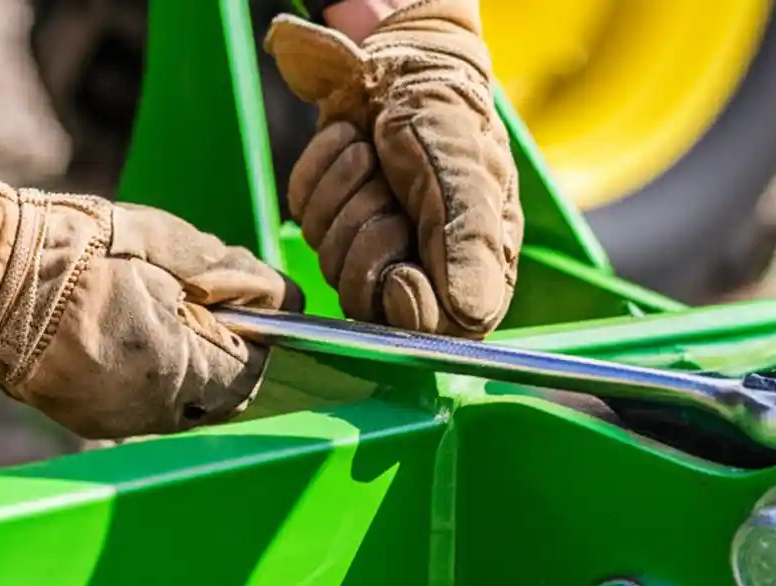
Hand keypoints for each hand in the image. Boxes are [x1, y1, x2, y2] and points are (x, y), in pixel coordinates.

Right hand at [0, 119, 301, 438]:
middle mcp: (154, 408)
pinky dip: (152, 377)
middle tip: (208, 310)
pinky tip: (131, 339)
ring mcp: (117, 418)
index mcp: (179, 366)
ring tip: (165, 319)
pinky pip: (143, 405)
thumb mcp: (166, 246)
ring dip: (191, 369)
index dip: (261, 339)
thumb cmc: (72, 254)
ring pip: (183, 404)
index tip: (250, 309)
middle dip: (228, 356)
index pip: (252, 371)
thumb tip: (283, 295)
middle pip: (222, 396)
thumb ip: (233, 274)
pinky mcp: (87, 417)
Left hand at [266, 0, 521, 339]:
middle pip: (367, 304)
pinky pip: (304, 217)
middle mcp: (420, 268)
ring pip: (329, 261)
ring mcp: (369, 246)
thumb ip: (469, 244)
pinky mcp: (330, 218)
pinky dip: (321, 174)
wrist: (403, 61)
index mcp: (471, 270)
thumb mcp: (465, 172)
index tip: (400, 273)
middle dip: (369, 239)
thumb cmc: (447, 113)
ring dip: (345, 198)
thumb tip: (470, 315)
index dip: (407, 310)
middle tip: (388, 194)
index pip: (433, 334)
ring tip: (373, 158)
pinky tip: (350, 147)